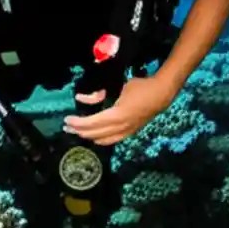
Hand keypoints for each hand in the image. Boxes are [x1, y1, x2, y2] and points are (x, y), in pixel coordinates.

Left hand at [62, 75, 179, 146]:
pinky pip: (112, 140)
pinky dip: (100, 139)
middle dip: (79, 131)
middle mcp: (121, 127)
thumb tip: (82, 98)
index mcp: (117, 115)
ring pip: (103, 140)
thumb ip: (99, 95)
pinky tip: (93, 137)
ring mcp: (127, 132)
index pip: (92, 123)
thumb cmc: (139, 87)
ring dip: (88, 136)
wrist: (161, 93)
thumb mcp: (117, 87)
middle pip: (95, 134)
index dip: (78, 123)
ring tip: (77, 132)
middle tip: (67, 127)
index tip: (67, 120)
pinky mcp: (130, 132)